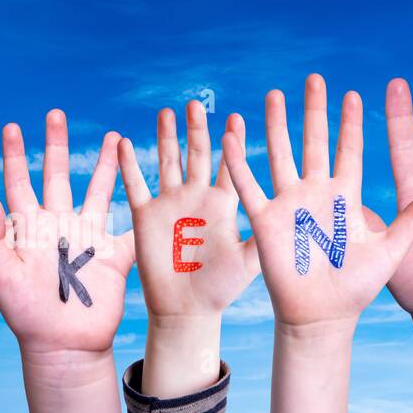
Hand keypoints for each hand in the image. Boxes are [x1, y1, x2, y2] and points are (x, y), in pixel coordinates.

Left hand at [0, 111, 132, 353]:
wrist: (62, 348)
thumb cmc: (26, 316)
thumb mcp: (2, 278)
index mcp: (29, 229)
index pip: (19, 183)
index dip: (15, 156)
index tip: (12, 127)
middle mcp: (58, 226)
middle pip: (58, 176)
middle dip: (56, 145)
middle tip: (55, 113)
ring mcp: (87, 239)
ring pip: (100, 191)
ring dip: (107, 165)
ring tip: (115, 137)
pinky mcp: (113, 256)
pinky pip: (133, 229)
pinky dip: (146, 209)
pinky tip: (157, 186)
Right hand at [118, 100, 258, 317]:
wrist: (185, 309)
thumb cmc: (221, 288)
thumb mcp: (249, 260)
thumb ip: (263, 235)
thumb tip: (288, 216)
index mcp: (223, 204)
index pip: (228, 165)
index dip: (231, 142)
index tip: (236, 117)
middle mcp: (196, 198)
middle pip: (196, 154)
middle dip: (196, 129)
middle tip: (196, 104)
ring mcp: (170, 205)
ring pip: (167, 161)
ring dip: (166, 137)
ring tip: (166, 112)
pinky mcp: (145, 217)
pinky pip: (135, 185)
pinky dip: (129, 165)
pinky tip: (124, 143)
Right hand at [223, 75, 412, 327]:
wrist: (322, 316)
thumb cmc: (357, 288)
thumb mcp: (392, 250)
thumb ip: (412, 221)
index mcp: (345, 196)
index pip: (348, 150)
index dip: (350, 123)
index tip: (352, 94)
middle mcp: (316, 194)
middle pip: (313, 142)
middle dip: (313, 110)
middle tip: (313, 79)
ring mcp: (289, 205)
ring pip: (280, 154)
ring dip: (277, 125)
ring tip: (275, 95)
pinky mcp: (265, 222)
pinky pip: (249, 187)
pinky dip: (239, 164)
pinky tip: (230, 138)